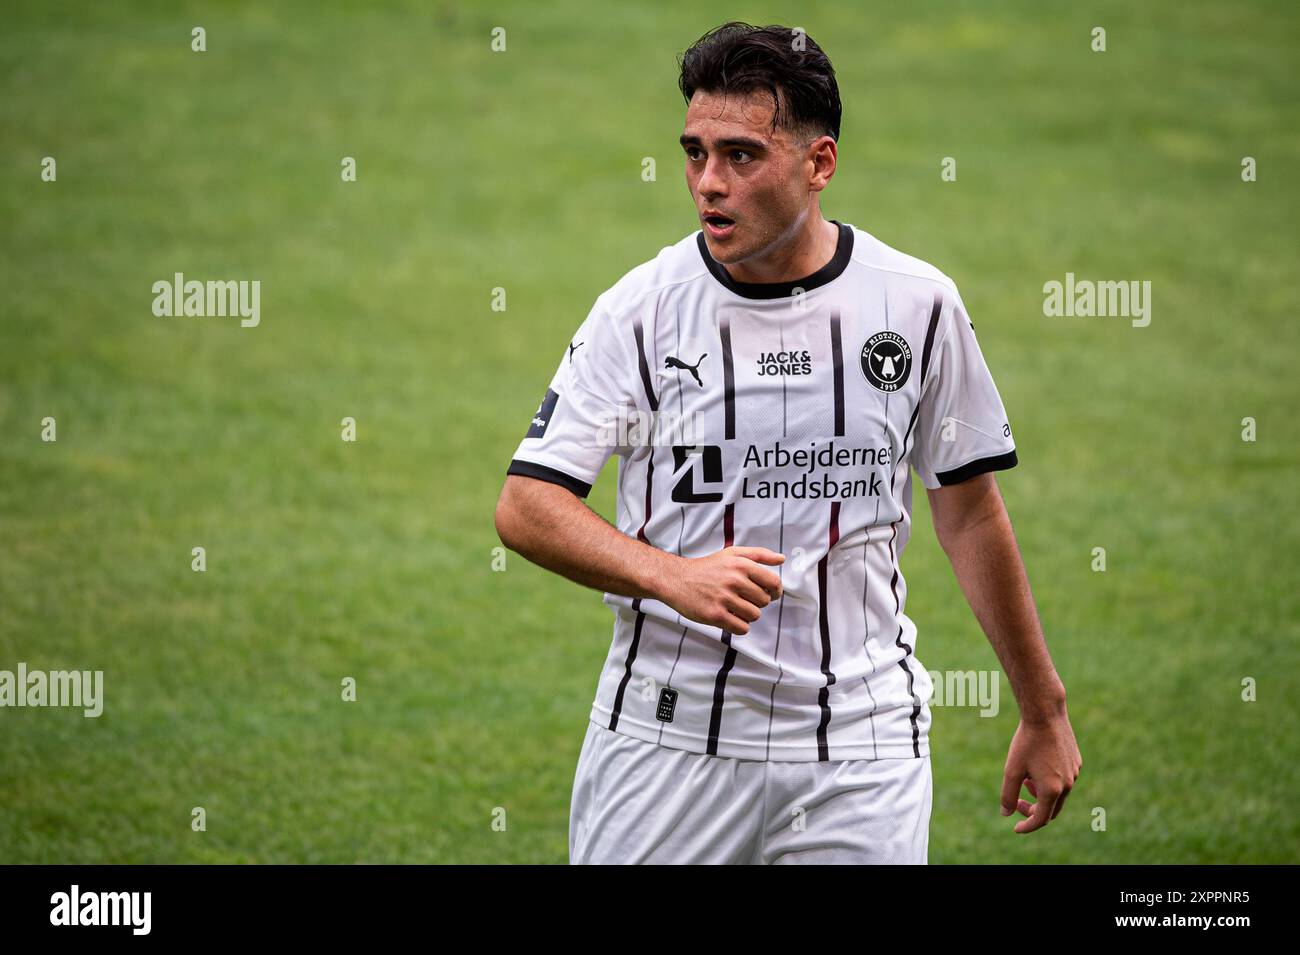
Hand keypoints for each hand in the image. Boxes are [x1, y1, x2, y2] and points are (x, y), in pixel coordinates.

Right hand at [658, 546, 783, 634]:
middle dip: (756, 602)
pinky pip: (741, 628)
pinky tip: (730, 617)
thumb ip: (759, 555)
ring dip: (747, 615)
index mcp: (741, 565)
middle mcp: (734, 580)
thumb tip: (782, 559)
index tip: (770, 594)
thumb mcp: (732, 554)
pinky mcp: (715, 615)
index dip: (775, 591)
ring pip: (754, 616)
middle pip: (764, 601)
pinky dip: (739, 626)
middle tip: (743, 599)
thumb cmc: (707, 568)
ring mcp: (724, 598)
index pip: (773, 582)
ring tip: (734, 608)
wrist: (676, 579)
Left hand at [999, 710, 1081, 832]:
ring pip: (1058, 794)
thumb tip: (1005, 813)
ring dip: (1041, 795)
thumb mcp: (1012, 770)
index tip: (1015, 827)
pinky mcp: (1076, 762)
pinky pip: (1064, 780)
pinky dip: (1049, 783)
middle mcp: (1067, 784)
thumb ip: (1008, 794)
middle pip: (1052, 810)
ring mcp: (1075, 773)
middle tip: (1017, 803)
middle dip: (1033, 811)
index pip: (1041, 819)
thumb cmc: (1026, 742)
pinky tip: (1036, 770)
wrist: (1045, 714)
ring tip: (1026, 783)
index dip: (1027, 826)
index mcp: (1052, 790)